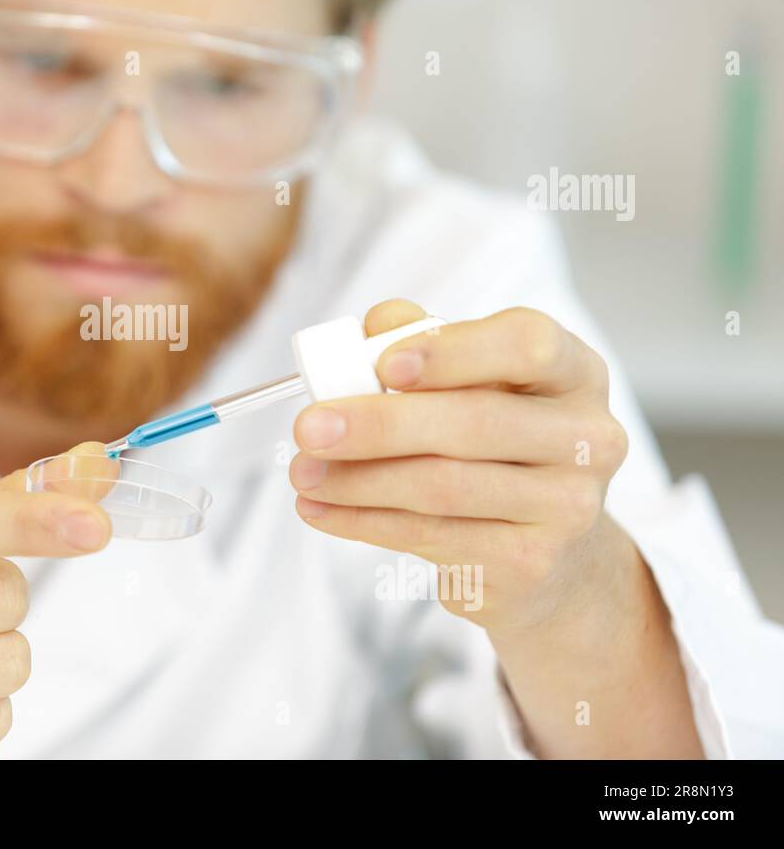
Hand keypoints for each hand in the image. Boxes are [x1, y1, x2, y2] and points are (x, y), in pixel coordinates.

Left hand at [288, 300, 630, 636]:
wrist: (550, 553)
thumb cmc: (496, 445)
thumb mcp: (474, 385)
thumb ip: (425, 343)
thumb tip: (373, 328)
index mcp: (575, 372)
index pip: (527, 343)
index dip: (453, 351)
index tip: (383, 364)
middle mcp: (588, 437)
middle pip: (474, 423)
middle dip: (378, 424)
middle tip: (307, 427)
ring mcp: (568, 507)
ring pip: (443, 487)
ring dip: (356, 479)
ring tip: (302, 471)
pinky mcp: (531, 563)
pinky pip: (429, 537)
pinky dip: (362, 521)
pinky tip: (320, 509)